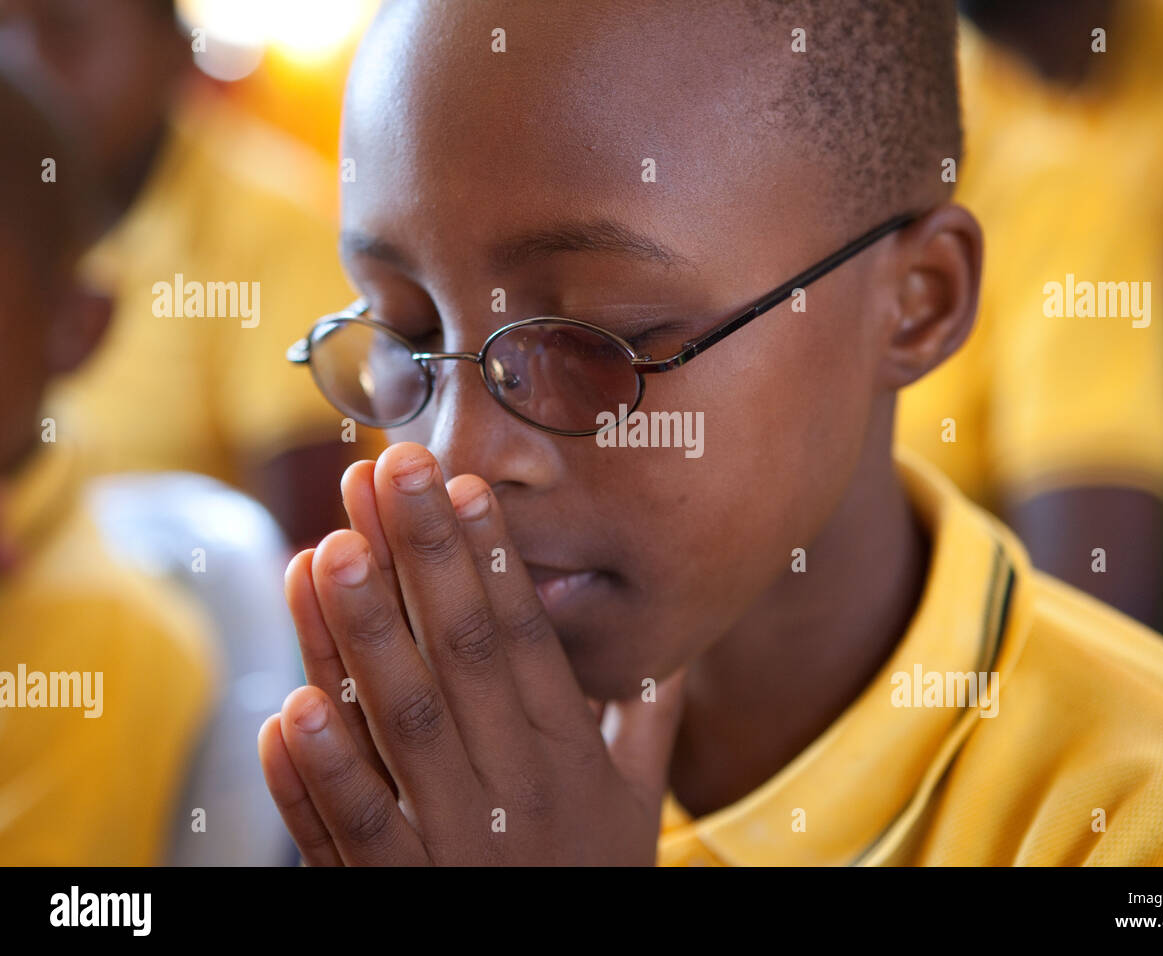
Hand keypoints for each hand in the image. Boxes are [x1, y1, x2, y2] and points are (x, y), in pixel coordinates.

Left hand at [257, 442, 685, 864]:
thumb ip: (645, 722)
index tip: (466, 486)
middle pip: (458, 658)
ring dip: (357, 640)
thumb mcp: (635, 803)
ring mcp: (451, 841)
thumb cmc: (591, 879)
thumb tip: (662, 645)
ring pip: (397, 728)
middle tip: (386, 473)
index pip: (525, 640)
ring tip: (325, 552)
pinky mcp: (397, 892)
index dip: (493, 561)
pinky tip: (285, 709)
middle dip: (420, 559)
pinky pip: (349, 832)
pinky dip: (312, 777)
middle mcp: (512, 788)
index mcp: (568, 754)